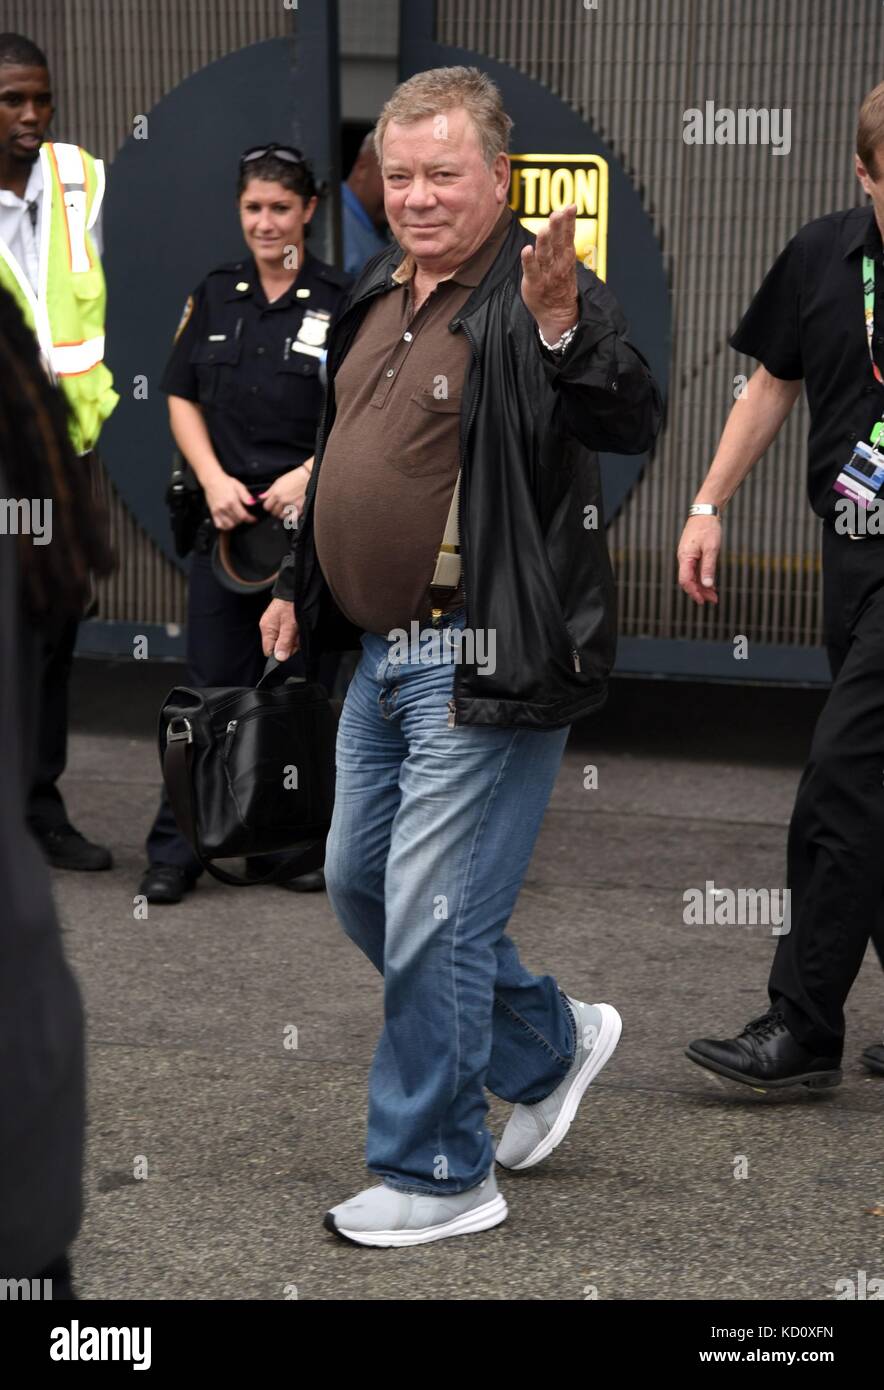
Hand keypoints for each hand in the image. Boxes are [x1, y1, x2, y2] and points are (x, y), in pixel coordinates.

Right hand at [204, 472, 255, 530]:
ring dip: (235, 524)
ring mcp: (218, 511)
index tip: (253, 519)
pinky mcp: (213, 512)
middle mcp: (224, 507)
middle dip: (243, 520)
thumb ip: (246, 496)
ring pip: (229, 525)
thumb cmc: (225, 482)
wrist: (212, 480)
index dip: (250, 519)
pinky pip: (219, 525)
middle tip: (245, 516)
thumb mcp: (239, 486)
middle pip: (237, 521)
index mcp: (232, 501)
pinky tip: (229, 522)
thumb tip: (253, 503)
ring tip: (237, 519)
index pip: (243, 515)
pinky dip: (225, 526)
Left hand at [259, 463, 310, 519]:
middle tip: (278, 506)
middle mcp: (283, 500)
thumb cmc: (294, 477)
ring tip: (285, 509)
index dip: (268, 506)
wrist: (308, 476)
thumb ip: (269, 491)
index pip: (267, 506)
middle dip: (275, 510)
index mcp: (276, 493)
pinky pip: (291, 519)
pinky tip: (290, 514)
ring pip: (281, 516)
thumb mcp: (279, 481)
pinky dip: (289, 518)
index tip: (270, 505)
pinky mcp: (300, 508)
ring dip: (282, 514)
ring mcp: (291, 505)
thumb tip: (261, 497)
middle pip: (273, 512)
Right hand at [260, 598, 299, 659]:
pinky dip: (295, 633)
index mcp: (267, 629)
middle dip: (290, 645)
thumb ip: (284, 642)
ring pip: (285, 641)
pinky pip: (288, 634)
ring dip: (294, 639)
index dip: (281, 654)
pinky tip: (299, 628)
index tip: (291, 648)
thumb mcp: (290, 625)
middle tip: (297, 636)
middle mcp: (268, 628)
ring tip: (299, 629)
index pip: (269, 652)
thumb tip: (279, 658)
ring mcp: (275, 625)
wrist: (297, 589)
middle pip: (278, 647)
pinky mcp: (282, 622)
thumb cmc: (292, 605)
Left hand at [520, 204, 579, 342]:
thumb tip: (563, 217)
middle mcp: (558, 264)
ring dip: (544, 242)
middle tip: (557, 214)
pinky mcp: (534, 284)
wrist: (558, 314)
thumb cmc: (559, 283)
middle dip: (557, 228)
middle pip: (557, 243)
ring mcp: (546, 274)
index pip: (568, 235)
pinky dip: (529, 260)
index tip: (571, 207)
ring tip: (544, 229)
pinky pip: (531, 270)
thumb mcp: (566, 261)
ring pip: (545, 255)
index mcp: (567, 256)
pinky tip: (526, 249)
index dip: (570, 221)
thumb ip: (562, 240)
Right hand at [677, 516, 720, 604]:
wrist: (705, 512)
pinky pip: (695, 569)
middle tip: (713, 600)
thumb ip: (708, 567)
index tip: (703, 601)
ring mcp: (687, 556)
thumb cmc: (708, 528)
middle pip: (689, 581)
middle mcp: (684, 558)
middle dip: (700, 592)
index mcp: (685, 557)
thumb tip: (707, 584)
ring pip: (693, 576)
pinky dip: (703, 577)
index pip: (685, 580)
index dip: (694, 592)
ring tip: (714, 595)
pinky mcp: (692, 553)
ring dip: (702, 586)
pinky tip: (711, 583)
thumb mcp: (711, 548)